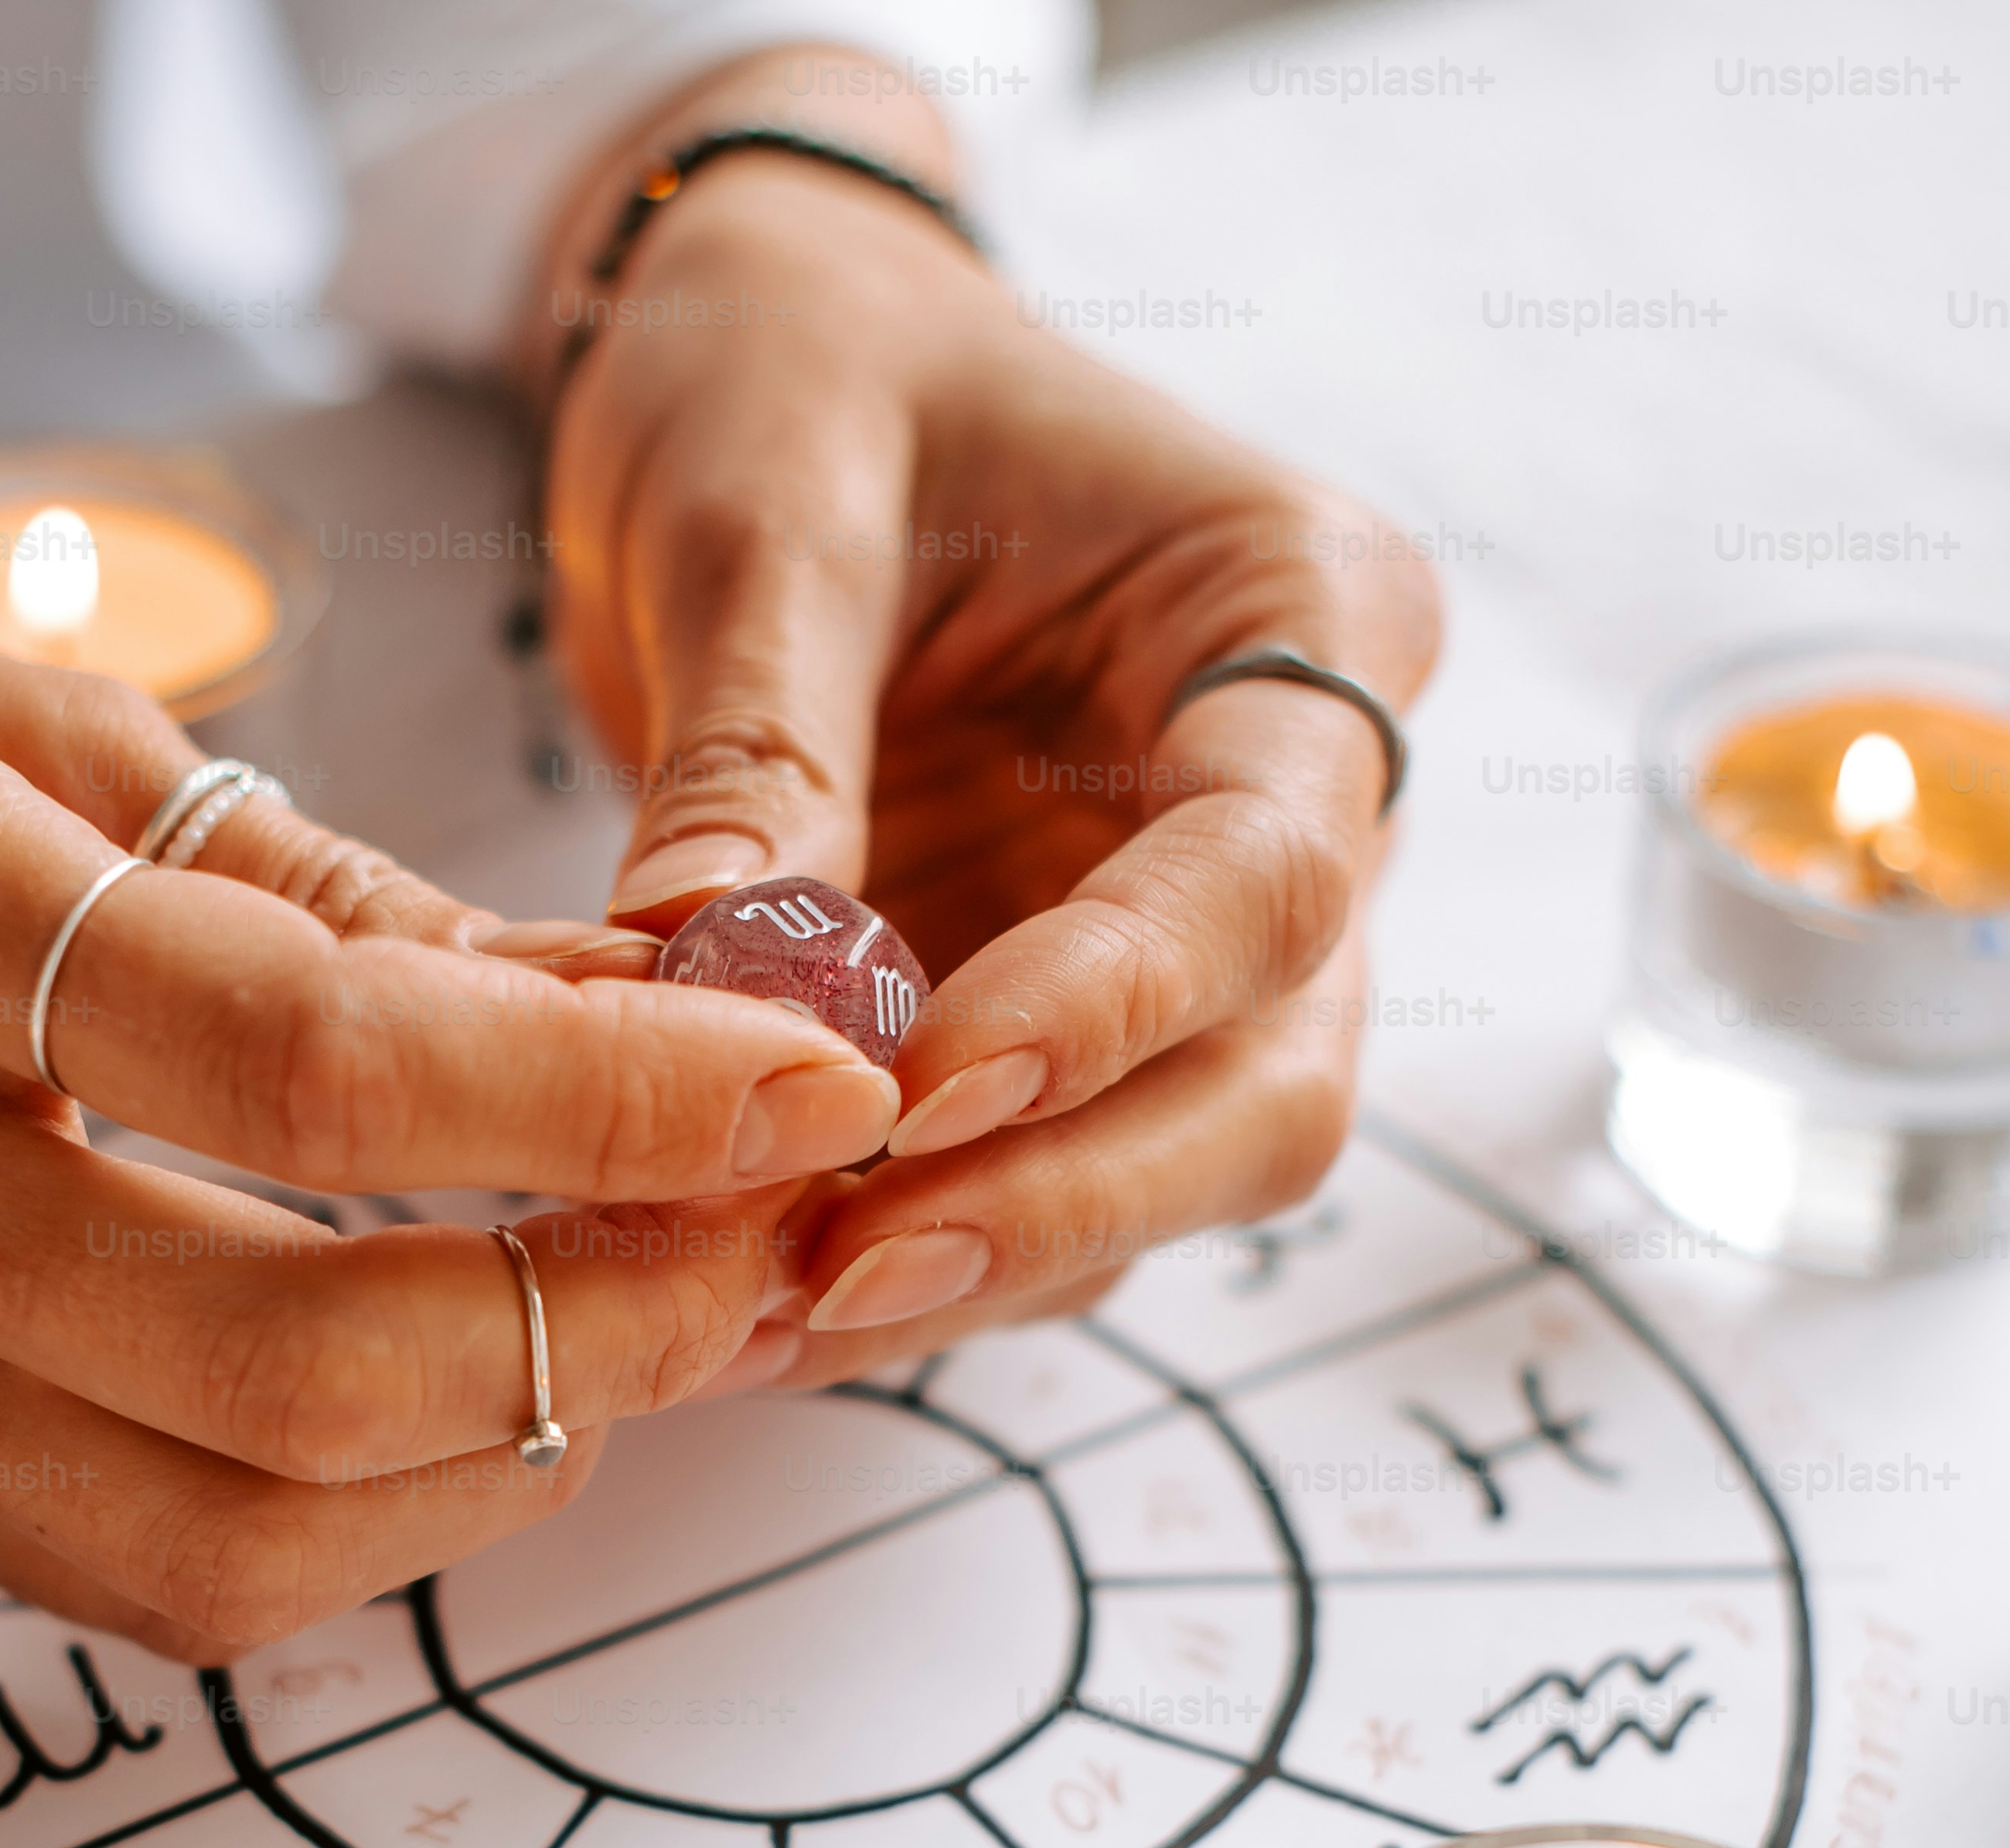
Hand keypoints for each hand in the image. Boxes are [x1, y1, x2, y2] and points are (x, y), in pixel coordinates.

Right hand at [0, 552, 904, 1655]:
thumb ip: (305, 876)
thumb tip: (624, 1004)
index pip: (308, 1066)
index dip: (605, 1098)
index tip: (816, 1073)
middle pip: (302, 1366)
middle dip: (610, 1321)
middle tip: (775, 1229)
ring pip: (241, 1539)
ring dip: (511, 1460)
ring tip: (650, 1319)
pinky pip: (140, 1575)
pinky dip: (354, 1519)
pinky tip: (464, 1393)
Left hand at [531, 55, 1443, 1388]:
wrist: (759, 376)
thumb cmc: (800, 369)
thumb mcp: (763, 499)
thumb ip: (761, 735)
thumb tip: (704, 965)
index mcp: (1306, 622)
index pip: (1266, 877)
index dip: (1107, 1015)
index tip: (913, 1099)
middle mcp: (1304, 807)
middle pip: (1269, 1085)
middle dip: (1063, 1198)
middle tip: (834, 1270)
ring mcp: (1202, 943)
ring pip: (1157, 1178)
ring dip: (959, 1264)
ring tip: (729, 1315)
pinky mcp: (1074, 1029)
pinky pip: (1021, 1186)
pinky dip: (885, 1253)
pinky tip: (721, 1301)